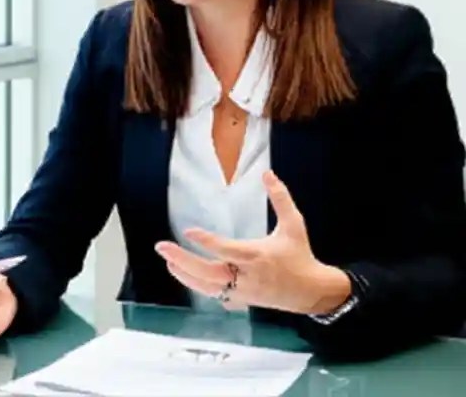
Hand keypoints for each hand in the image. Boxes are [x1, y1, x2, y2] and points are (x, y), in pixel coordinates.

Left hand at [155, 170, 351, 314]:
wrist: (312, 292)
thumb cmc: (300, 255)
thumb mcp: (294, 225)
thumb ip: (280, 198)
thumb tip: (268, 173)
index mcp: (258, 256)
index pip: (227, 250)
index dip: (206, 241)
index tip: (188, 231)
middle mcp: (247, 276)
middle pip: (210, 272)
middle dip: (183, 260)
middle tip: (162, 247)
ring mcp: (242, 291)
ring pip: (208, 287)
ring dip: (185, 275)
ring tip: (168, 261)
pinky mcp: (241, 300)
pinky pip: (214, 295)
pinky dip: (197, 285)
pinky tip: (183, 273)